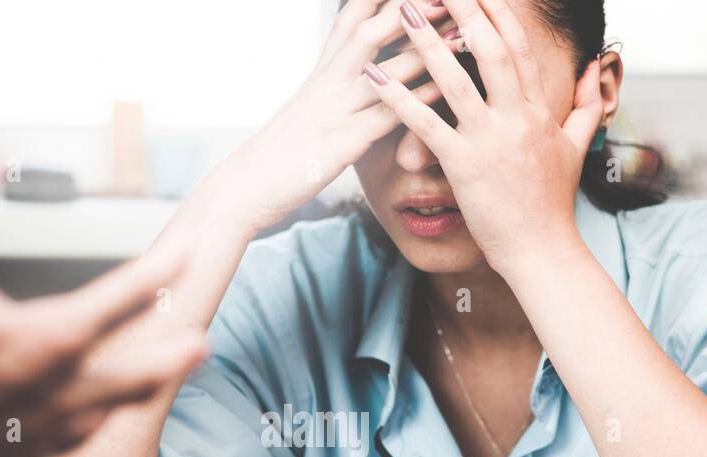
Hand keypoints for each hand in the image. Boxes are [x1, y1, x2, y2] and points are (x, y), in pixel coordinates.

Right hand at [0, 103, 206, 456]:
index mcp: (50, 339)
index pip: (124, 295)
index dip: (160, 267)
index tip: (189, 250)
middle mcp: (60, 391)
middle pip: (136, 369)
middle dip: (170, 353)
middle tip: (201, 341)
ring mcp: (41, 435)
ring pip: (106, 412)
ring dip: (134, 393)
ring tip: (152, 386)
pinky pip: (67, 447)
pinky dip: (84, 430)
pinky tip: (80, 429)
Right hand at [219, 0, 460, 232]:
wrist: (244, 189)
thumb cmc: (281, 154)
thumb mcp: (309, 110)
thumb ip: (336, 86)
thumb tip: (364, 71)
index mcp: (322, 72)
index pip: (353, 16)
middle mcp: (328, 82)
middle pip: (371, 28)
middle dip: (409, 6)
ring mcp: (334, 111)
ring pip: (384, 67)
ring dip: (425, 46)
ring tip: (463, 28)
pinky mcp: (342, 145)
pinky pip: (386, 117)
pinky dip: (417, 99)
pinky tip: (444, 88)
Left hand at [363, 0, 602, 272]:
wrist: (542, 251)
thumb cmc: (552, 204)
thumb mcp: (576, 147)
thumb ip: (584, 105)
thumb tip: (594, 69)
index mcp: (536, 110)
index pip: (516, 47)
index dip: (497, 11)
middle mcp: (514, 118)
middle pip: (489, 48)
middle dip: (464, 8)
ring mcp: (490, 141)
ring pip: (455, 80)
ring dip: (426, 42)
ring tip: (402, 10)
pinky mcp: (464, 167)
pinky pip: (426, 125)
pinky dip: (398, 99)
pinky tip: (374, 78)